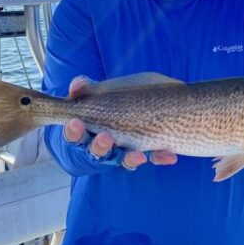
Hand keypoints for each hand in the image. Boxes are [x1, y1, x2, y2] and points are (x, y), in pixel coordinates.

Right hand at [63, 76, 177, 169]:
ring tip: (139, 155)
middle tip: (105, 138)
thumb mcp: (96, 94)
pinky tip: (170, 155)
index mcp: (85, 132)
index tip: (75, 123)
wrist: (136, 107)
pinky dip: (160, 157)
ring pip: (123, 161)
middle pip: (96, 152)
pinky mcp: (145, 153)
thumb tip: (77, 83)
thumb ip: (84, 90)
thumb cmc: (106, 102)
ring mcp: (123, 152)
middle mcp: (102, 148)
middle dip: (100, 146)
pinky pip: (152, 158)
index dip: (73, 131)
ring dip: (130, 158)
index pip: (73, 135)